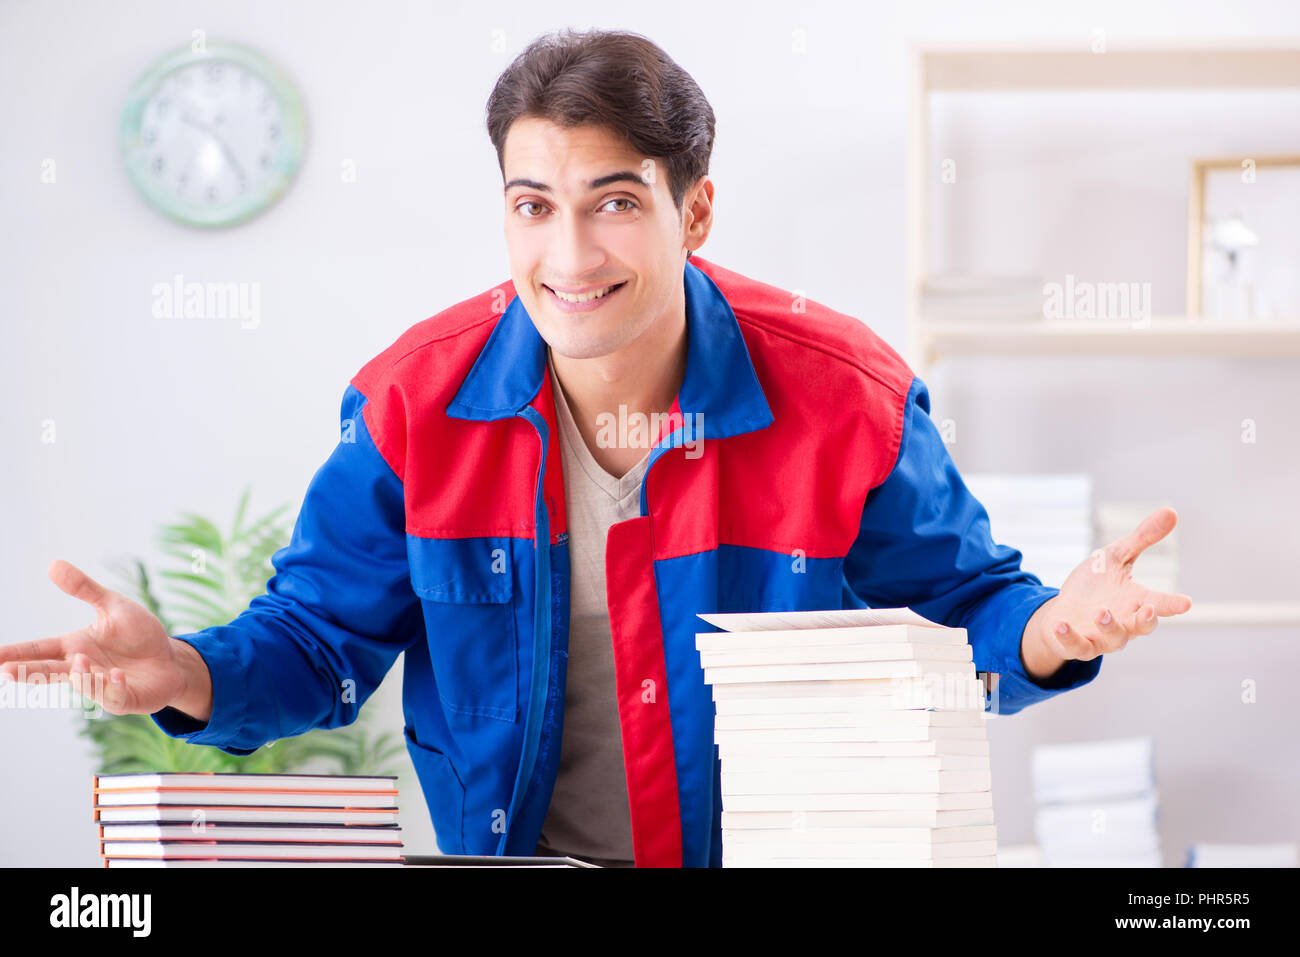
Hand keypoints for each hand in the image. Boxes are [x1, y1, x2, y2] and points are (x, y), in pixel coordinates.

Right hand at [0, 559, 197, 715]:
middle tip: (8, 671)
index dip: (16, 653)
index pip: (40, 649)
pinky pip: (114, 697)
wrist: (171, 659)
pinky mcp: (124, 699)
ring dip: (80, 675)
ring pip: (82, 685)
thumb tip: (53, 564)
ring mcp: (102, 686)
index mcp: (76, 646)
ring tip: (80, 662)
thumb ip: (84, 589)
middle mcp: (84, 668)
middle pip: (49, 672)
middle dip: (29, 672)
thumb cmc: (139, 634)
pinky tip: (117, 675)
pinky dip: (113, 687)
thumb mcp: (113, 606)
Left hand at [1021, 507, 1192, 679]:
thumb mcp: (1116, 557)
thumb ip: (1142, 539)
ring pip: (1113, 639)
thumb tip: (1171, 511)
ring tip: (1101, 612)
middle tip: (1148, 610)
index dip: (1172, 604)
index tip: (1186, 603)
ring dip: (1109, 627)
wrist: (1063, 611)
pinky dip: (1070, 637)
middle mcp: (1124, 622)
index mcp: (1136, 601)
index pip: (1160, 604)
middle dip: (1146, 621)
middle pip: (1142, 627)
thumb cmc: (1094, 586)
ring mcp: (1102, 637)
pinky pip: (1077, 647)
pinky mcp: (1078, 645)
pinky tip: (1062, 624)